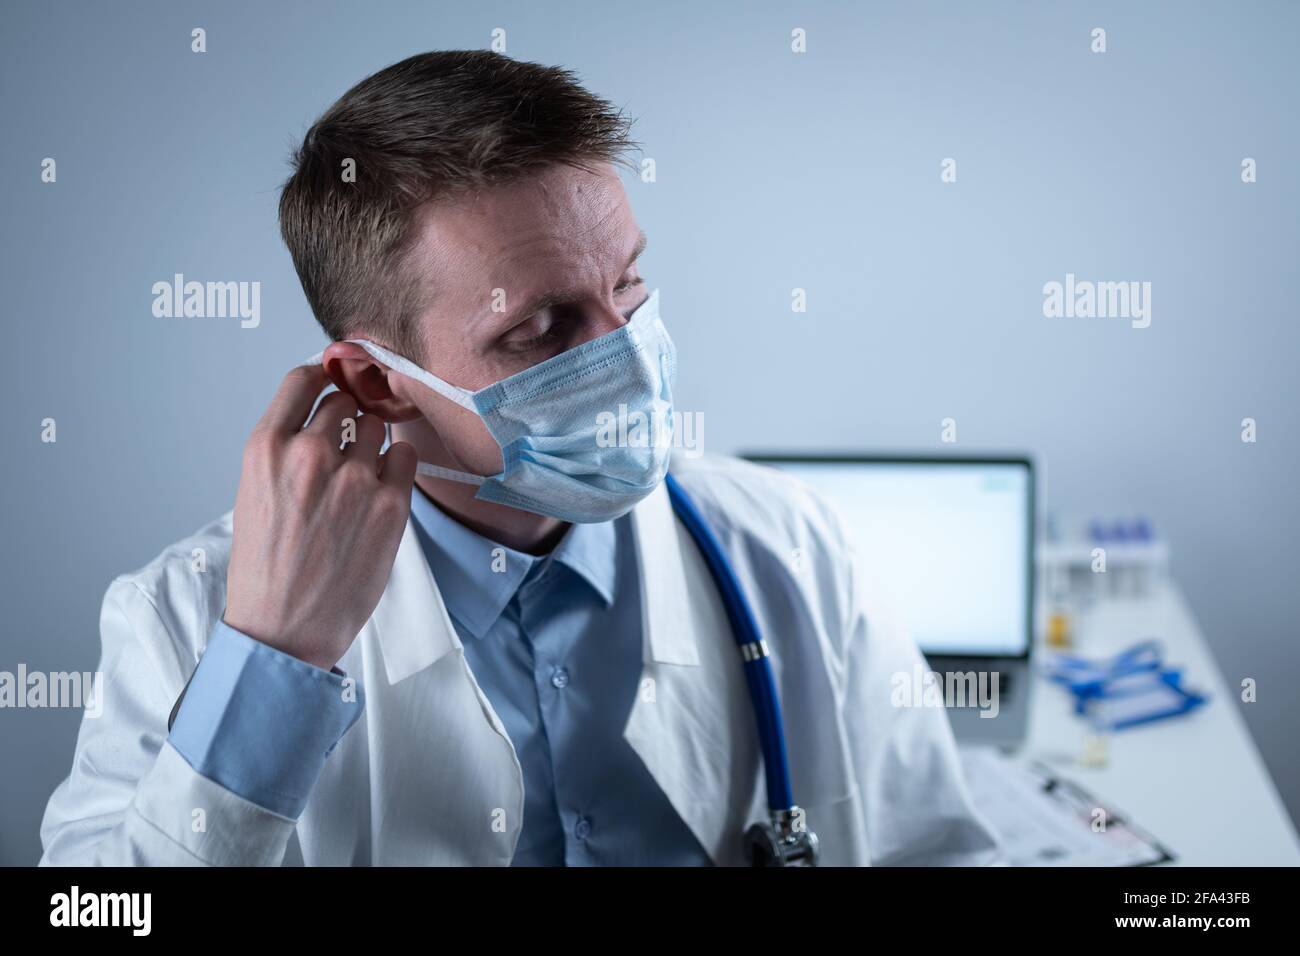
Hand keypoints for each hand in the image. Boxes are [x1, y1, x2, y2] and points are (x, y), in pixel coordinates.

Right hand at [223, 365, 417, 670]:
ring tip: (359, 480)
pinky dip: (397, 468)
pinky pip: (405, 457)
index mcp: (266, 449)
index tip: (332, 385)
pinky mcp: (390, 504)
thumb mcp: (255, 493)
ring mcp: (353, 478)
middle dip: (349, 420)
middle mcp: (309, 455)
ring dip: (374, 444)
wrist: (284, 628)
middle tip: (346, 450)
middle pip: (346, 403)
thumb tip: (327, 416)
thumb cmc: (268, 567)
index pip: (302, 381)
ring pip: (379, 427)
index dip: (323, 379)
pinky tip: (381, 491)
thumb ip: (286, 451)